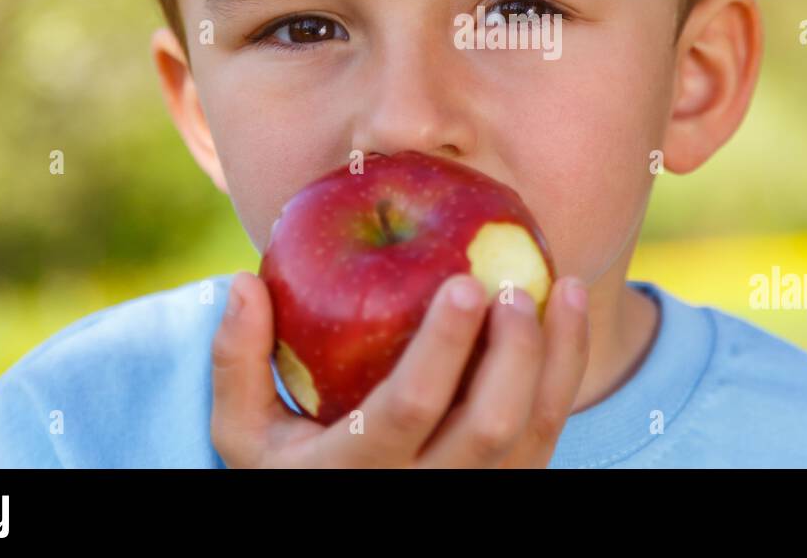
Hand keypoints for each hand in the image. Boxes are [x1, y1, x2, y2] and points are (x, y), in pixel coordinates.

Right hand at [210, 269, 589, 467]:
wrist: (342, 522)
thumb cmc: (290, 467)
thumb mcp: (244, 433)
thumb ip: (238, 362)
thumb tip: (242, 284)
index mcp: (355, 475)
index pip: (411, 409)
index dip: (444, 348)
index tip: (463, 284)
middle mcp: (423, 495)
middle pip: (489, 425)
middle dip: (512, 351)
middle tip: (511, 284)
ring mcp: (474, 496)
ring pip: (535, 433)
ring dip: (557, 356)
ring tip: (563, 285)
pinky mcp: (510, 486)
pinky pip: (551, 432)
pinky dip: (568, 371)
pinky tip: (568, 313)